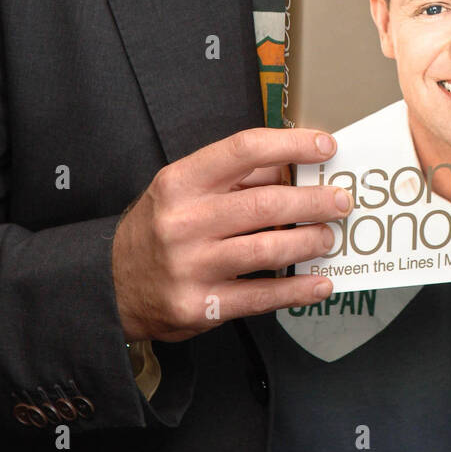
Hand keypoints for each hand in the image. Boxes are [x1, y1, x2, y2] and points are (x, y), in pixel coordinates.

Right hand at [112, 127, 346, 340]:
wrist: (109, 284)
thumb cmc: (158, 229)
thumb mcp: (182, 190)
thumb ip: (234, 178)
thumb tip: (295, 166)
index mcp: (181, 181)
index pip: (244, 150)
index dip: (292, 144)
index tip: (326, 147)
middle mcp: (184, 221)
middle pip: (265, 204)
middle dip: (314, 201)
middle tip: (340, 201)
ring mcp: (191, 266)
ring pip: (268, 251)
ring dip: (309, 242)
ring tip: (329, 238)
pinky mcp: (200, 306)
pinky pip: (261, 297)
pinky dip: (297, 290)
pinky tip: (319, 283)